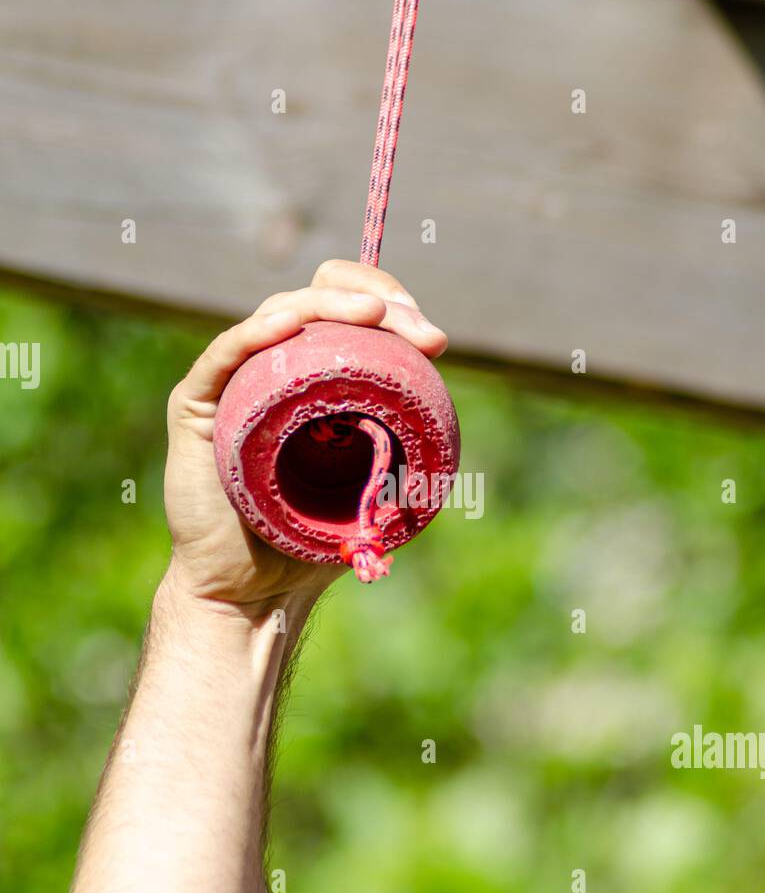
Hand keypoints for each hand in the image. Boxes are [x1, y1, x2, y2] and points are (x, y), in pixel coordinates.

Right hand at [163, 260, 447, 612]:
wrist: (252, 594)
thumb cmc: (309, 543)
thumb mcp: (374, 485)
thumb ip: (401, 444)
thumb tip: (440, 398)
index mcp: (312, 377)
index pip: (348, 313)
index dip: (392, 307)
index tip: (434, 341)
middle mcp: (270, 369)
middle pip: (318, 299)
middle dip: (375, 300)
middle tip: (418, 330)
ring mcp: (231, 383)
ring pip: (279, 315)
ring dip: (329, 305)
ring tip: (374, 313)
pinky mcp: (196, 406)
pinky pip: (224, 356)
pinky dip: (257, 333)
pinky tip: (289, 323)